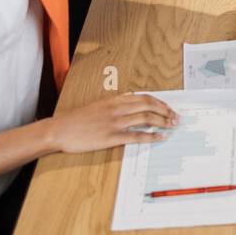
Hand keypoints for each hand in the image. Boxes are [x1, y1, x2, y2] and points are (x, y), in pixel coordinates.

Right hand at [48, 93, 179, 153]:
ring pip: (146, 118)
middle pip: (149, 106)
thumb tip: (130, 96)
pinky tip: (160, 138)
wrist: (59, 130)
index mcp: (114, 100)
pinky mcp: (110, 137)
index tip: (169, 108)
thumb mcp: (98, 104)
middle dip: (166, 111)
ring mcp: (114, 123)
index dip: (160, 102)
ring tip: (172, 126)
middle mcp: (117, 109)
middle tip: (176, 118)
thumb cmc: (77, 119)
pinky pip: (136, 136)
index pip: (144, 98)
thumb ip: (116, 101)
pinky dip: (151, 136)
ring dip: (163, 122)